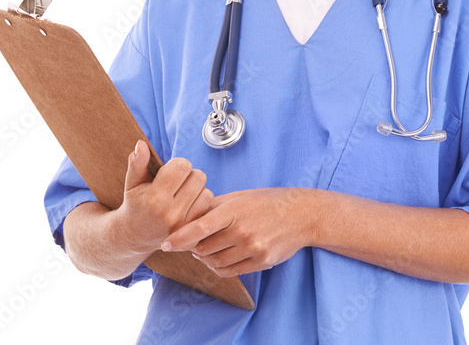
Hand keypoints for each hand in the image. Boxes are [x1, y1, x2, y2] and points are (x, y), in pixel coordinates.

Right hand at [114, 140, 213, 255]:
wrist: (135, 236)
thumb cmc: (135, 204)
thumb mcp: (132, 183)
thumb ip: (137, 163)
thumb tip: (141, 144)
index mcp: (154, 199)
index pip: (181, 167)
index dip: (177, 164)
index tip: (169, 171)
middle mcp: (171, 213)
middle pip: (198, 176)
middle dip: (188, 174)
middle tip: (175, 181)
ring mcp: (184, 225)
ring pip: (206, 190)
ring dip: (196, 188)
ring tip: (181, 192)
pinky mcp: (193, 231)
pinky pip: (208, 204)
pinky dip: (200, 200)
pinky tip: (187, 202)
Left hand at [160, 188, 314, 276]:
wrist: (303, 215)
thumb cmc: (269, 202)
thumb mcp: (241, 197)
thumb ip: (215, 206)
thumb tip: (189, 214)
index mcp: (234, 210)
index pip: (200, 227)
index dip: (180, 238)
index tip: (165, 244)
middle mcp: (243, 231)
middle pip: (204, 248)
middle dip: (192, 247)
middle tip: (187, 242)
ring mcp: (253, 248)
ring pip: (215, 262)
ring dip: (204, 258)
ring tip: (205, 249)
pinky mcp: (261, 262)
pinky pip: (230, 271)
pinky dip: (218, 267)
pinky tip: (218, 258)